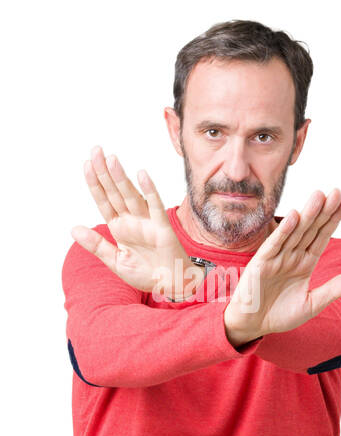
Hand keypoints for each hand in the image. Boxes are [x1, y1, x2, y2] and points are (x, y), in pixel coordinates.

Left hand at [71, 147, 193, 300]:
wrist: (171, 286)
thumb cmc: (146, 274)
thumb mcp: (116, 262)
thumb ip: (96, 245)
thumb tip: (73, 229)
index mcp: (119, 227)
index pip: (103, 201)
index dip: (95, 183)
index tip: (86, 164)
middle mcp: (132, 221)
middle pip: (114, 192)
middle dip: (104, 171)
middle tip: (95, 150)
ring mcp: (147, 223)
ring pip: (131, 196)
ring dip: (121, 177)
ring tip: (111, 158)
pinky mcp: (162, 228)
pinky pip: (155, 206)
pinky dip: (149, 191)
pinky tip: (141, 175)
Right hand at [223, 189, 340, 346]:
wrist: (252, 326)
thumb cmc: (280, 314)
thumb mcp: (312, 303)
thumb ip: (334, 289)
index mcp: (305, 264)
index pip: (321, 237)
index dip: (332, 220)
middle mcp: (292, 256)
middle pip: (311, 229)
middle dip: (324, 211)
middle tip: (336, 192)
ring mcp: (276, 258)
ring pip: (295, 232)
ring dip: (308, 214)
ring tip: (319, 196)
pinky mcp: (261, 264)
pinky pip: (275, 245)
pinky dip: (285, 231)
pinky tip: (296, 216)